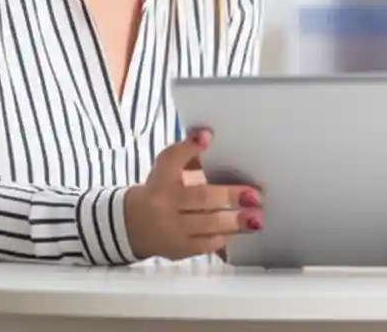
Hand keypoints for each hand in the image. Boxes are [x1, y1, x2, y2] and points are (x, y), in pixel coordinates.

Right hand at [125, 129, 262, 259]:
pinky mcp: (179, 250)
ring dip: (234, 221)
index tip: (208, 137)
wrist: (131, 227)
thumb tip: (206, 136)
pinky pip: (205, 245)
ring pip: (206, 225)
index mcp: (160, 179)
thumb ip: (186, 155)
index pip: (172, 160)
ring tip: (255, 218)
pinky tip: (239, 232)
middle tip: (255, 196)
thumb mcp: (165, 171)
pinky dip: (223, 237)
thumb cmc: (158, 192)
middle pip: (200, 197)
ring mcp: (171, 230)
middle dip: (229, 196)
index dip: (189, 148)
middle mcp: (164, 204)